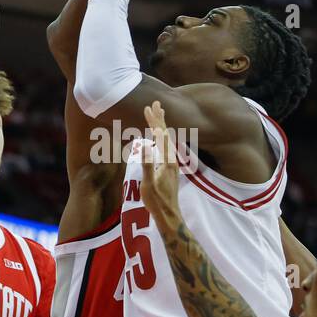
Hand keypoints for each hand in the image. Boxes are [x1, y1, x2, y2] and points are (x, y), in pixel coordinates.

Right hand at [139, 101, 182, 231]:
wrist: (169, 214)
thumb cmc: (156, 201)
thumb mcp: (148, 184)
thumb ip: (147, 164)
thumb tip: (144, 146)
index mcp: (166, 160)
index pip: (160, 135)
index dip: (153, 121)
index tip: (147, 108)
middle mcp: (171, 159)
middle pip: (166, 134)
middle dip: (160, 118)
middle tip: (156, 103)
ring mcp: (171, 163)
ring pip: (167, 139)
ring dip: (162, 126)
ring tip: (160, 114)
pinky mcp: (169, 168)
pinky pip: (165, 146)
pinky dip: (162, 137)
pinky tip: (160, 138)